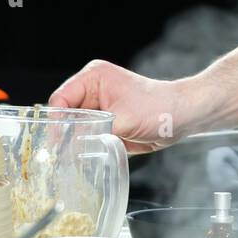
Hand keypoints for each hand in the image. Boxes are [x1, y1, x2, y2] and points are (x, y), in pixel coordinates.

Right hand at [48, 59, 181, 153]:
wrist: (181, 117)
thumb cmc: (159, 108)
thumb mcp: (123, 120)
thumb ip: (94, 132)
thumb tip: (70, 147)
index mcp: (93, 78)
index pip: (61, 99)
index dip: (56, 121)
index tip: (56, 142)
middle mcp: (92, 91)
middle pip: (64, 115)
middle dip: (63, 135)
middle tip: (61, 156)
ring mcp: (98, 107)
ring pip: (73, 128)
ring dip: (73, 143)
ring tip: (71, 160)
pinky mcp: (104, 123)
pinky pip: (85, 137)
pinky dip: (83, 148)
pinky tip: (84, 159)